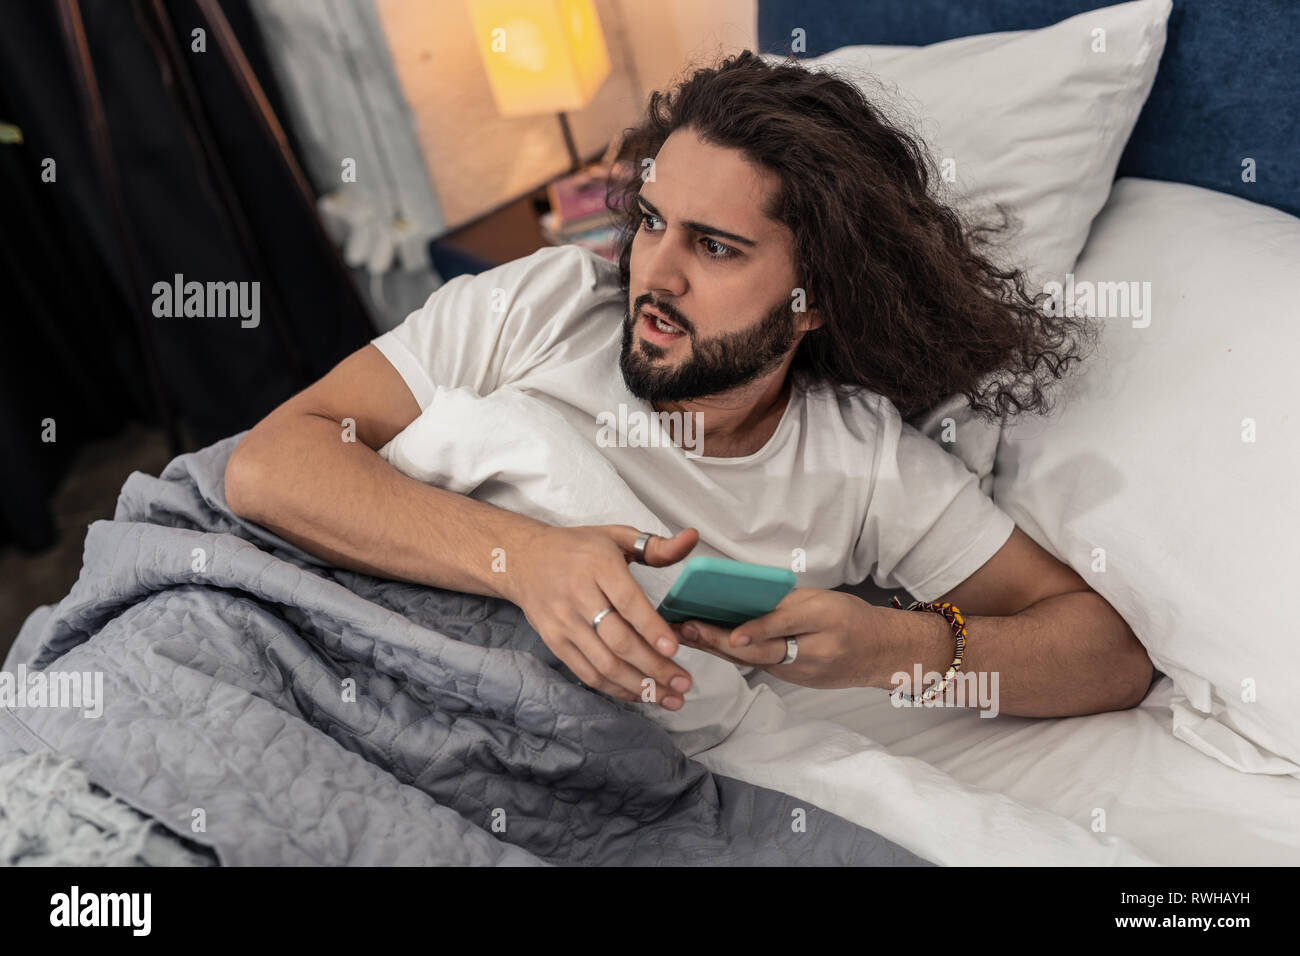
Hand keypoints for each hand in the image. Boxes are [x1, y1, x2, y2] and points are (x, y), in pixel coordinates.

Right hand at [505, 524, 698, 709]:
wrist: (521, 558)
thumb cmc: (577, 548)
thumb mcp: (615, 536)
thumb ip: (657, 546)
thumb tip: (692, 539)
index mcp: (598, 566)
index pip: (627, 602)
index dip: (651, 628)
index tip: (674, 649)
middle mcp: (578, 596)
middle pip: (618, 640)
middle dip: (654, 667)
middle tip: (683, 684)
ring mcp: (564, 623)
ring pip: (603, 663)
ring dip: (639, 685)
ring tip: (669, 698)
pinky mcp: (554, 642)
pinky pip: (586, 672)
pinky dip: (614, 689)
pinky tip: (639, 694)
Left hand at [670, 587, 880, 689]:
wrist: (880, 653)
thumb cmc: (849, 617)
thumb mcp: (824, 599)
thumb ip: (786, 603)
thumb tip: (743, 599)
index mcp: (825, 621)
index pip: (786, 626)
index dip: (758, 631)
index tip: (731, 635)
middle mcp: (814, 652)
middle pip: (763, 652)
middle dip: (721, 642)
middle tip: (688, 630)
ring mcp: (803, 673)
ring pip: (756, 662)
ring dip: (718, 650)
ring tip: (687, 635)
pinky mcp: (796, 681)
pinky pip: (760, 668)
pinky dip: (734, 656)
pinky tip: (709, 644)